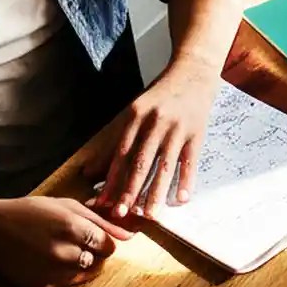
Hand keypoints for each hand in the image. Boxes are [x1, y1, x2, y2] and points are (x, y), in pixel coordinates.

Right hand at [0, 196, 133, 286]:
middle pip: (99, 261)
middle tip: (74, 242)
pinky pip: (66, 285)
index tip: (94, 237)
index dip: (105, 241)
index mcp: (72, 227)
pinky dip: (64, 275)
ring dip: (81, 264)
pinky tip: (49, 261)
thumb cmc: (31, 212)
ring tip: (62, 250)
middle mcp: (63, 252)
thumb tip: (129, 235)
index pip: (108, 245)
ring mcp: (50, 273)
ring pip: (85, 274)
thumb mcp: (67, 206)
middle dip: (94, 252)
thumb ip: (100, 221)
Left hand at [85, 61, 221, 219]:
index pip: (121, 154)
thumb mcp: (134, 111)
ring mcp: (178, 128)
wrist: (194, 72)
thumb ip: (113, 141)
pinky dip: (186, 181)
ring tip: (149, 214)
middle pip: (141, 162)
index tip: (102, 202)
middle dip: (130, 190)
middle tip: (121, 213)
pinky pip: (190, 162)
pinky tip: (180, 200)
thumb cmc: (161, 95)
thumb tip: (89, 171)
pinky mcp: (197, 133)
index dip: (111, 179)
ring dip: (156, 192)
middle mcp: (156, 122)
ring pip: (165, 166)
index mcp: (136, 116)